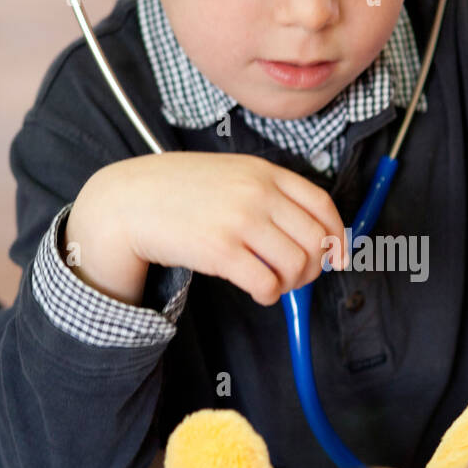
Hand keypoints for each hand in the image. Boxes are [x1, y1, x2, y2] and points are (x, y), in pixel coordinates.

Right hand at [65, 153, 349, 307]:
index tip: (339, 256)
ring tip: (272, 282)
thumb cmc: (178, 192)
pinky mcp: (221, 251)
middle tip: (296, 276)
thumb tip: (310, 234)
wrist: (128, 201)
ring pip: (297, 265)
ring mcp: (240, 221)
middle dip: (314, 266)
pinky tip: (257, 291)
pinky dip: (270, 295)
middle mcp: (257, 193)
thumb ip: (268, 195)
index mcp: (263, 172)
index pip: (321, 204)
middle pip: (315, 239)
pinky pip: (268, 284)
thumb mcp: (230, 174)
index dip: (338, 236)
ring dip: (291, 283)